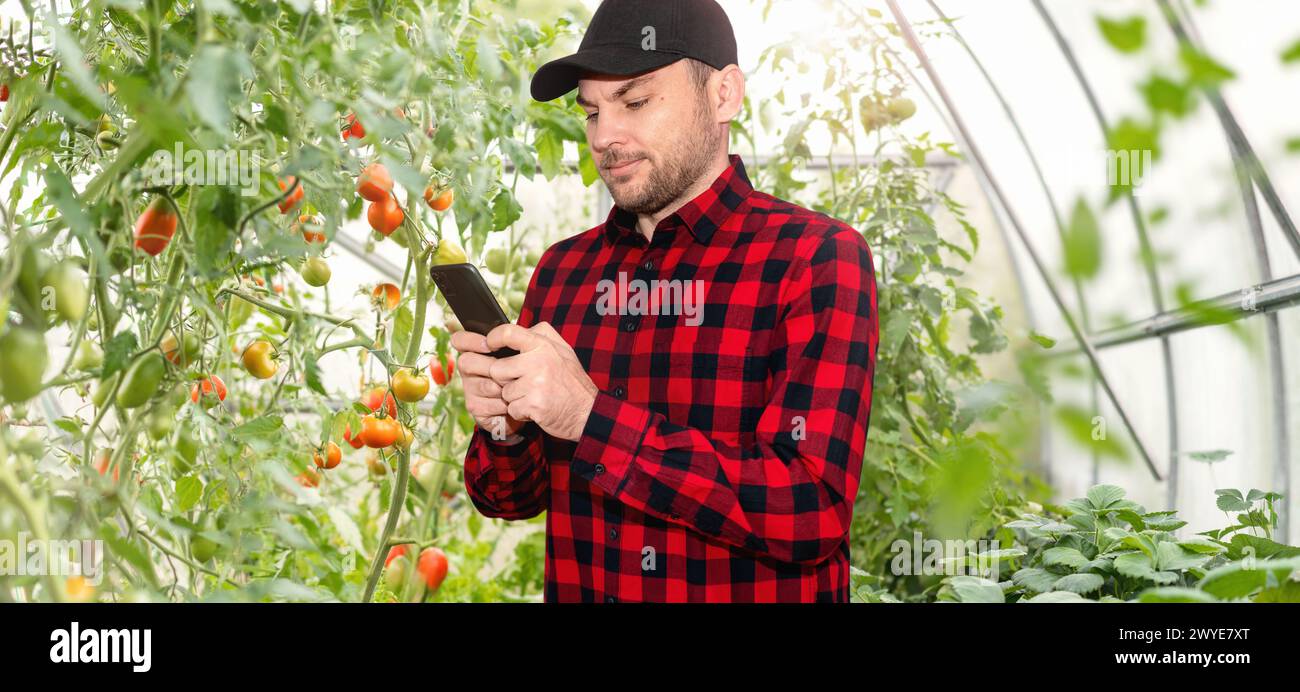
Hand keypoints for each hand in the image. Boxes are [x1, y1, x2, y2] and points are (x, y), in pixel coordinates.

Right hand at [450, 330, 526, 441]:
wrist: (533, 403)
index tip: (489, 344)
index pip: (460, 340)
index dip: (469, 340)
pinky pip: (487, 405)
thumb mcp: (529, 351)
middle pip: (465, 362)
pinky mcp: (475, 407)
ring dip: (505, 387)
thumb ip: (525, 337)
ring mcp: (470, 388)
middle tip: (510, 372)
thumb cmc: (528, 373)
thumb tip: (529, 329)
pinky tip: (513, 404)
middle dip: (491, 367)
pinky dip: (505, 405)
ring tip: (519, 389)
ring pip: (483, 385)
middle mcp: (469, 369)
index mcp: (478, 350)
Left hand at [484, 322, 597, 441]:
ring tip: (534, 396)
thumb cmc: (572, 382)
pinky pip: (511, 409)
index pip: (507, 333)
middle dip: (505, 380)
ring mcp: (535, 383)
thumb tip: (517, 328)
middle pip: (497, 368)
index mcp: (543, 345)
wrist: (588, 412)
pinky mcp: (533, 404)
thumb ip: (541, 337)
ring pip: (504, 392)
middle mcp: (538, 361)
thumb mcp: (563, 351)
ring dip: (515, 398)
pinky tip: (536, 407)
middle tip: (524, 383)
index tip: (489, 345)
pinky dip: (521, 412)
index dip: (493, 338)